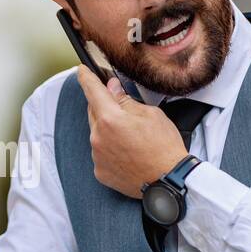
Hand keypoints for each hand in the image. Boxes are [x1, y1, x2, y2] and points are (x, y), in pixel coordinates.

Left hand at [75, 65, 187, 198]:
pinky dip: (109, 148)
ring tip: (132, 139)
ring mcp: (97, 156)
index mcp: (110, 119)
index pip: (92, 91)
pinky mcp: (100, 171)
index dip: (86, 78)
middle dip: (105, 107)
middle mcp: (98, 137)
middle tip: (124, 111)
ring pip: (97, 133)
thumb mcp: (150, 114)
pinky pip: (100, 152)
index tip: (81, 71)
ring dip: (108, 130)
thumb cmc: (164, 147)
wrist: (169, 180)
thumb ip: (126, 101)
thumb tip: (112, 90)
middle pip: (94, 113)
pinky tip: (128, 152)